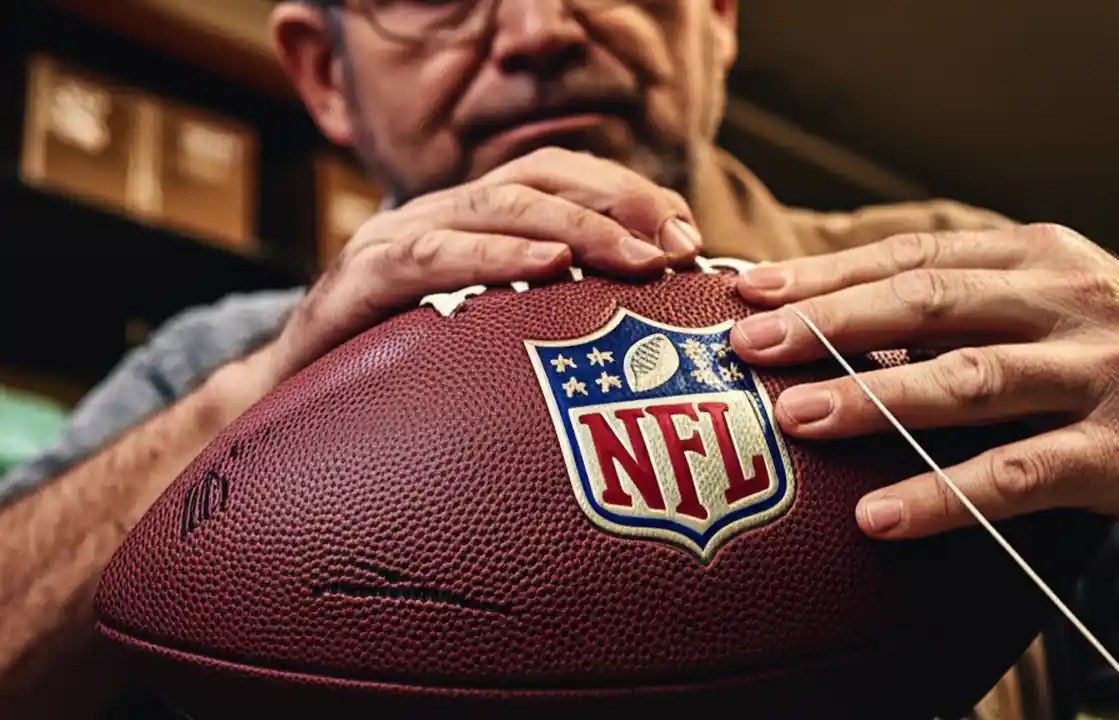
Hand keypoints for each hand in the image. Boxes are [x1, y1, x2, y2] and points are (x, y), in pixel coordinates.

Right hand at [265, 148, 701, 384]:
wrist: (289, 409)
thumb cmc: (400, 376)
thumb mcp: (481, 337)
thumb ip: (542, 317)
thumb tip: (644, 337)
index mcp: (466, 220)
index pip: (556, 175)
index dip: (627, 193)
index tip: (688, 234)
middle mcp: (433, 214)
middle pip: (537, 178)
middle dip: (619, 206)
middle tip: (679, 249)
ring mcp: (394, 238)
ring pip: (496, 204)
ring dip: (579, 226)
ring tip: (638, 257)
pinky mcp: (359, 279)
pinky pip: (433, 256)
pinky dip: (498, 256)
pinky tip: (551, 267)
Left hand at [730, 223, 1118, 541]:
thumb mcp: (1056, 306)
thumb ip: (967, 309)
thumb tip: (840, 328)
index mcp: (1039, 259)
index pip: (914, 255)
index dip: (827, 271)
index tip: (750, 287)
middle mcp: (1067, 302)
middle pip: (927, 303)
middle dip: (829, 321)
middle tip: (750, 342)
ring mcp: (1099, 374)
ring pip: (969, 379)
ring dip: (875, 399)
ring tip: (799, 416)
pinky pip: (1017, 475)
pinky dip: (944, 496)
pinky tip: (881, 516)